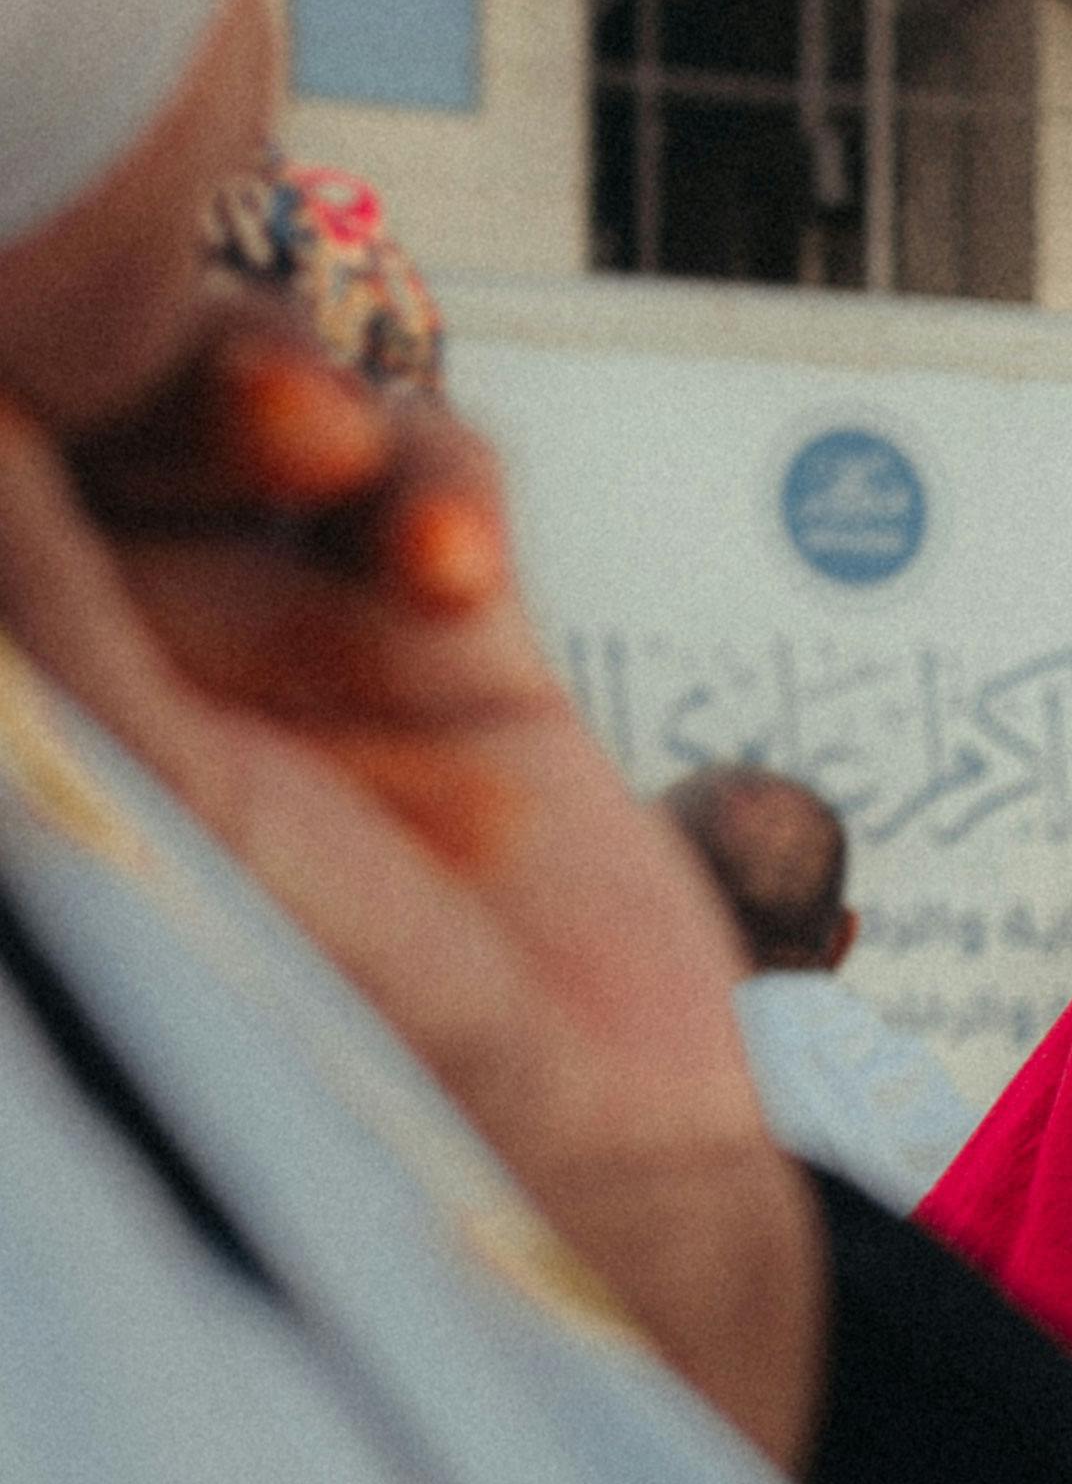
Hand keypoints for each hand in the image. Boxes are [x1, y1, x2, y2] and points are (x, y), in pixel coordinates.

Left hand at [0, 325, 821, 1463]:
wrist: (600, 1161)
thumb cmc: (330, 1050)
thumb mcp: (155, 797)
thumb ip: (51, 596)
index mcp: (39, 710)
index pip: (5, 484)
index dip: (33, 366)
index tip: (60, 321)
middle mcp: (127, 662)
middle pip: (103, 405)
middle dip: (159, 368)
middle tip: (228, 396)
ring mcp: (280, 645)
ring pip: (258, 412)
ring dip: (292, 404)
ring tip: (333, 453)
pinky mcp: (437, 640)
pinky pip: (426, 469)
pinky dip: (436, 485)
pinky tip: (451, 570)